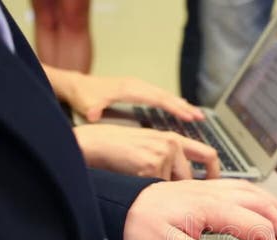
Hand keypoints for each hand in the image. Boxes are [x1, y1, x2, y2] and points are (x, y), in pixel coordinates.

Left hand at [44, 64, 203, 121]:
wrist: (76, 86)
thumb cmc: (83, 95)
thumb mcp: (86, 104)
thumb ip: (92, 109)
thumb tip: (94, 114)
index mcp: (130, 89)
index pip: (158, 98)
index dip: (174, 108)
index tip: (188, 116)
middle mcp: (137, 86)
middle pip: (166, 96)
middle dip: (184, 107)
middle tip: (200, 117)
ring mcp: (138, 87)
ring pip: (164, 95)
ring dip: (180, 105)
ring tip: (196, 115)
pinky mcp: (137, 90)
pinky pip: (159, 96)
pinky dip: (171, 102)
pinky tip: (180, 107)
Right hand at [73, 124, 220, 179]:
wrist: (93, 145)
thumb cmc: (117, 149)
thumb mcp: (149, 147)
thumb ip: (169, 160)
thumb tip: (187, 183)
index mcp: (173, 139)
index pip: (208, 154)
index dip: (215, 173)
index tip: (213, 185)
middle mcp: (171, 144)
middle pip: (189, 178)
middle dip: (180, 192)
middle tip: (172, 200)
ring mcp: (162, 154)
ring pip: (173, 186)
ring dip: (160, 192)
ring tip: (141, 185)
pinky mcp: (150, 165)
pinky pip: (157, 189)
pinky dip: (146, 192)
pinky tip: (132, 182)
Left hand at [124, 179, 276, 239]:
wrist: (115, 209)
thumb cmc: (138, 230)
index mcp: (210, 208)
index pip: (257, 224)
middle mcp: (213, 193)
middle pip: (262, 204)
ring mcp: (208, 188)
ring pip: (254, 192)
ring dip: (275, 207)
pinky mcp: (201, 189)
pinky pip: (240, 187)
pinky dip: (258, 196)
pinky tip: (261, 203)